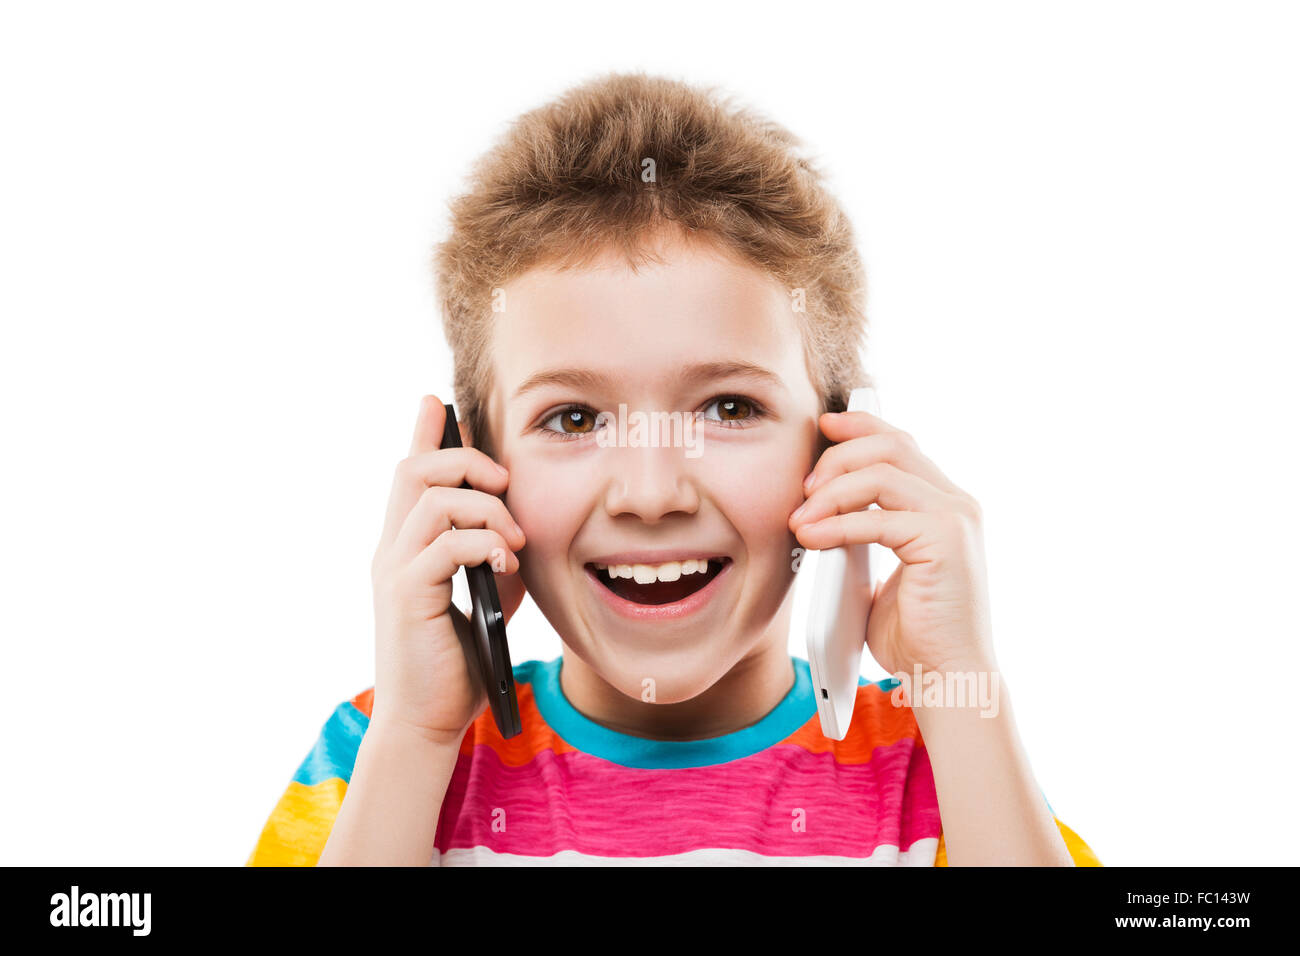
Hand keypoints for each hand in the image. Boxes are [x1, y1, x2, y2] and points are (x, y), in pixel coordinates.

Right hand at [368, 395, 527, 744]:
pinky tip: (504, 565)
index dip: (422, 433)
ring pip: (432, 497)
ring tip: (512, 542)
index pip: (409, 474)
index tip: (436, 400)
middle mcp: (393, 549)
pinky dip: (481, 544)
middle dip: (463, 458)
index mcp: (408, 546)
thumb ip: (498, 560)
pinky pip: (443, 544)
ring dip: (484, 508)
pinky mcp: (407, 595)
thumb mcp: (490, 599)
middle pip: (413, 468)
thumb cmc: (457, 662)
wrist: (427, 719)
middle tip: (504, 480)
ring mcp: (395, 570)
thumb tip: (522, 535)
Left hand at [789, 410, 994, 677]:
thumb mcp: (880, 572)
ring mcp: (955, 519)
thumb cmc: (915, 635)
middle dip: (837, 456)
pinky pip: (877, 517)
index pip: (901, 444)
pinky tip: (812, 537)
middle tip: (802, 487)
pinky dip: (836, 524)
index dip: (861, 425)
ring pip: (880, 472)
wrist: (948, 678)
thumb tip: (820, 513)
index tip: (823, 426)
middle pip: (890, 445)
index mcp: (945, 505)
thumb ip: (863, 535)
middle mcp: (957, 503)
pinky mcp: (945, 541)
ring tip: (800, 519)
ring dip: (830, 491)